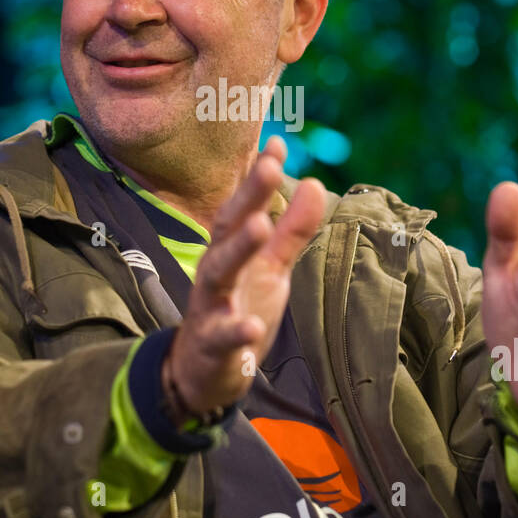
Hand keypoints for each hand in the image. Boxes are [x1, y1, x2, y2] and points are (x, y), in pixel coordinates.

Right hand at [165, 136, 325, 419]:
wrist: (202, 373)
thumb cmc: (238, 308)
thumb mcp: (271, 268)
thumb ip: (292, 229)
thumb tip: (315, 181)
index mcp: (229, 250)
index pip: (242, 207)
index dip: (258, 177)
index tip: (277, 144)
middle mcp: (215, 271)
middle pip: (227, 229)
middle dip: (248, 198)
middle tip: (270, 168)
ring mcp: (210, 307)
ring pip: (219, 273)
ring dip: (239, 249)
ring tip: (261, 227)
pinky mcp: (213, 346)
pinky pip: (223, 337)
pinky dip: (237, 331)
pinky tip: (253, 326)